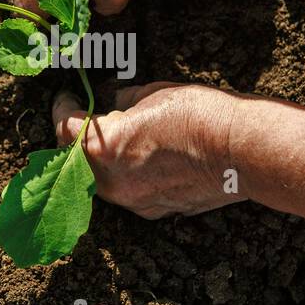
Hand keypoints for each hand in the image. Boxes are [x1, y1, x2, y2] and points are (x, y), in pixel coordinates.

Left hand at [52, 82, 242, 217]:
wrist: (242, 151)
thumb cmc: (199, 116)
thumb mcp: (153, 93)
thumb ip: (124, 101)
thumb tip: (117, 102)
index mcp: (104, 148)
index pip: (65, 128)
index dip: (62, 108)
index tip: (65, 98)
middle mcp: (113, 183)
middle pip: (78, 161)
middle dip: (79, 138)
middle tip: (87, 116)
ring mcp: (135, 202)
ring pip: (103, 180)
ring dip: (103, 159)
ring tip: (120, 135)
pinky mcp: (157, 211)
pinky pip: (130, 192)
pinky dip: (129, 175)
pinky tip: (146, 156)